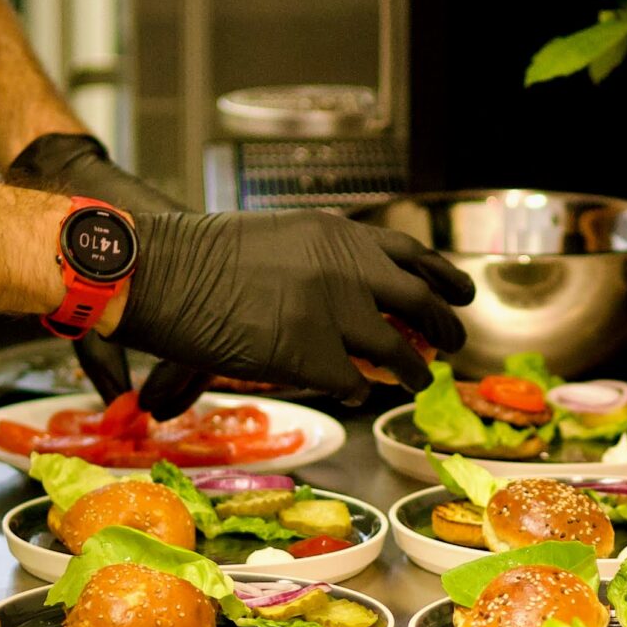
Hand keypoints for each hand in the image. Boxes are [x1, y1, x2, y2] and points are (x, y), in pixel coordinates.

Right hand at [7, 134, 473, 409]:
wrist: (164, 270)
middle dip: (445, 325)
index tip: (462, 291)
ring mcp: (333, 311)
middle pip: (421, 301)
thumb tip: (359, 288)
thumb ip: (325, 258)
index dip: (443, 276)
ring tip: (417, 381)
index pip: (412, 254)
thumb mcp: (282, 236)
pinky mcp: (311, 354)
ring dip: (412, 370)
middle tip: (453, 343)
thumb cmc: (206, 255)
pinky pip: (352, 381)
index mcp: (340, 234)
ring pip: (396, 350)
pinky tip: (355, 393)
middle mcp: (348, 267)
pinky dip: (358, 389)